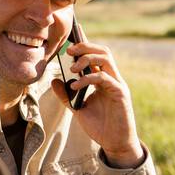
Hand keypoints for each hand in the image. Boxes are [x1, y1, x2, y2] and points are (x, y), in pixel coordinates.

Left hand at [51, 40, 142, 163]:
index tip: (74, 31)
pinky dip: (88, 78)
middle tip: (68, 51)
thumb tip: (54, 80)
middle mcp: (112, 78)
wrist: (114, 144)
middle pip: (103, 51)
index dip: (86, 42)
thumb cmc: (100, 126)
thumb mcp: (78, 109)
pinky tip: (75, 86)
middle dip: (85, 46)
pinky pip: (104, 78)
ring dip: (86, 59)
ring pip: (105, 59)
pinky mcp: (120, 93)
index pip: (96, 55)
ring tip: (71, 69)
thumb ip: (66, 95)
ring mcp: (117, 84)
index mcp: (103, 79)